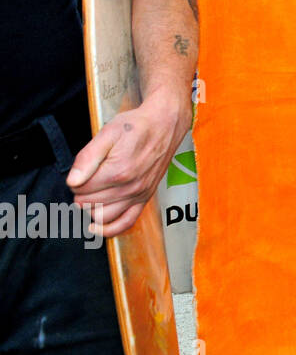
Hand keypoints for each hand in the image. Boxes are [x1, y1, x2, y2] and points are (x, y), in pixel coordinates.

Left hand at [68, 92, 190, 236]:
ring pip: (102, 216)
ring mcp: (139, 195)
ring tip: (92, 193)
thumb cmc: (136, 126)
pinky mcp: (145, 198)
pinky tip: (95, 226)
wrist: (165, 125)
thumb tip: (72, 181)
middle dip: (81, 192)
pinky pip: (125, 223)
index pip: (81, 189)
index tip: (82, 169)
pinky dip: (108, 229)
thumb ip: (87, 158)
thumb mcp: (107, 133)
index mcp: (118, 171)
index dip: (75, 180)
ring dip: (90, 208)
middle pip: (88, 203)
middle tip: (86, 177)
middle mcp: (130, 187)